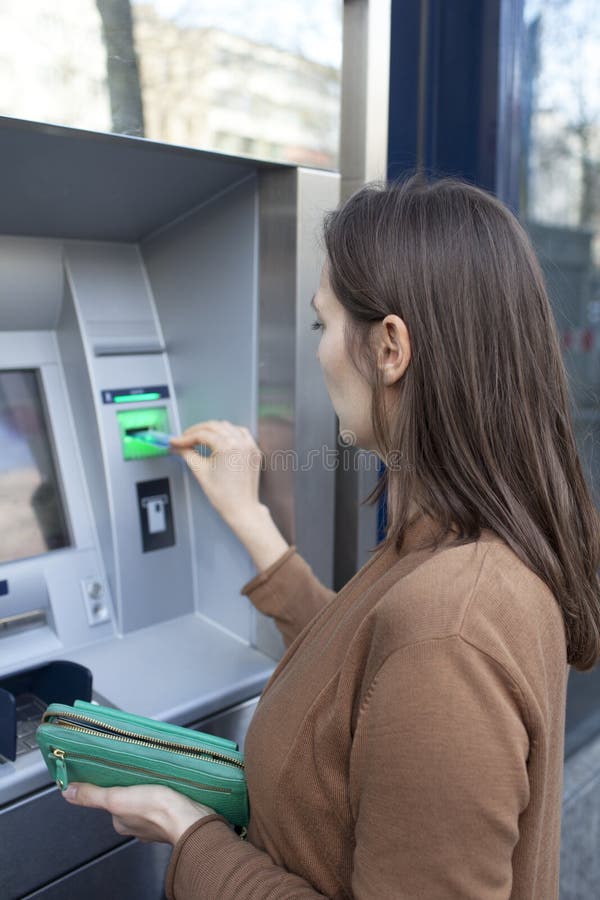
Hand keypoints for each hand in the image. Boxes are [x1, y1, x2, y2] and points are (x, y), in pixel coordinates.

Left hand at [62, 782, 215, 844]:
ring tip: (156, 774)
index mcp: (122, 821)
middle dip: (134, 786)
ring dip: (150, 789)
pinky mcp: (174, 816)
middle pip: (130, 799)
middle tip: (140, 770)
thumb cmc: (157, 809)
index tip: (119, 772)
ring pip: (147, 801)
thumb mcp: (117, 798)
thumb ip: (93, 795)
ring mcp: (157, 822)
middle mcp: (137, 825)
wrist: (191, 819)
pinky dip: (166, 794)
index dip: (113, 785)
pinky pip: (165, 803)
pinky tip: (170, 785)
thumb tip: (67, 792)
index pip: (111, 800)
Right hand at [169, 421, 262, 528]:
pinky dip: (229, 432)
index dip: (186, 437)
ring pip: (227, 427)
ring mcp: (249, 445)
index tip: (176, 441)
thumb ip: (187, 454)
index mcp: (228, 447)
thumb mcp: (201, 472)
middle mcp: (241, 442)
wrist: (242, 508)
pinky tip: (220, 438)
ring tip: (199, 439)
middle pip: (214, 426)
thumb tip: (178, 447)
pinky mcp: (254, 450)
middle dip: (197, 431)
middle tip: (184, 439)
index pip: (202, 434)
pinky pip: (241, 432)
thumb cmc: (224, 495)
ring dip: (212, 430)